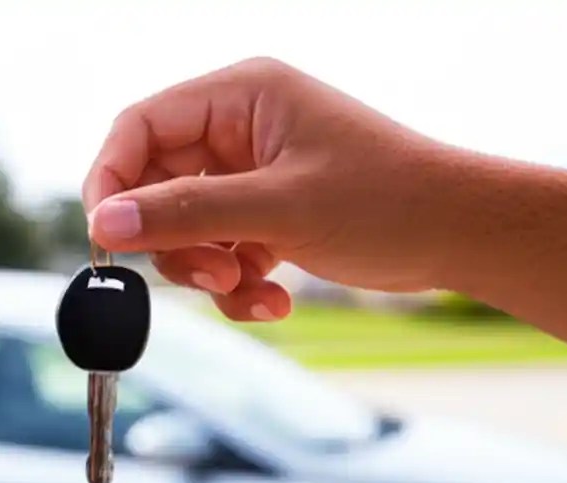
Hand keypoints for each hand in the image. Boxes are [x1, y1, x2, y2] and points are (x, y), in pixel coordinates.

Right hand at [83, 57, 460, 319]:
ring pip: (188, 228)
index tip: (105, 237)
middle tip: (211, 276)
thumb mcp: (278, 208)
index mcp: (241, 95)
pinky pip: (223, 251)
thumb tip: (105, 223)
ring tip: (252, 288)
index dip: (112, 180)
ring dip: (210, 271)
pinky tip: (275, 302)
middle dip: (177, 242)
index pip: (140, 128)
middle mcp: (240, 128)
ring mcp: (255, 174)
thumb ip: (186, 214)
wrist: (461, 236)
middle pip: (158, 186)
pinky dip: (238, 284)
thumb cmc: (387, 201)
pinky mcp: (270, 215)